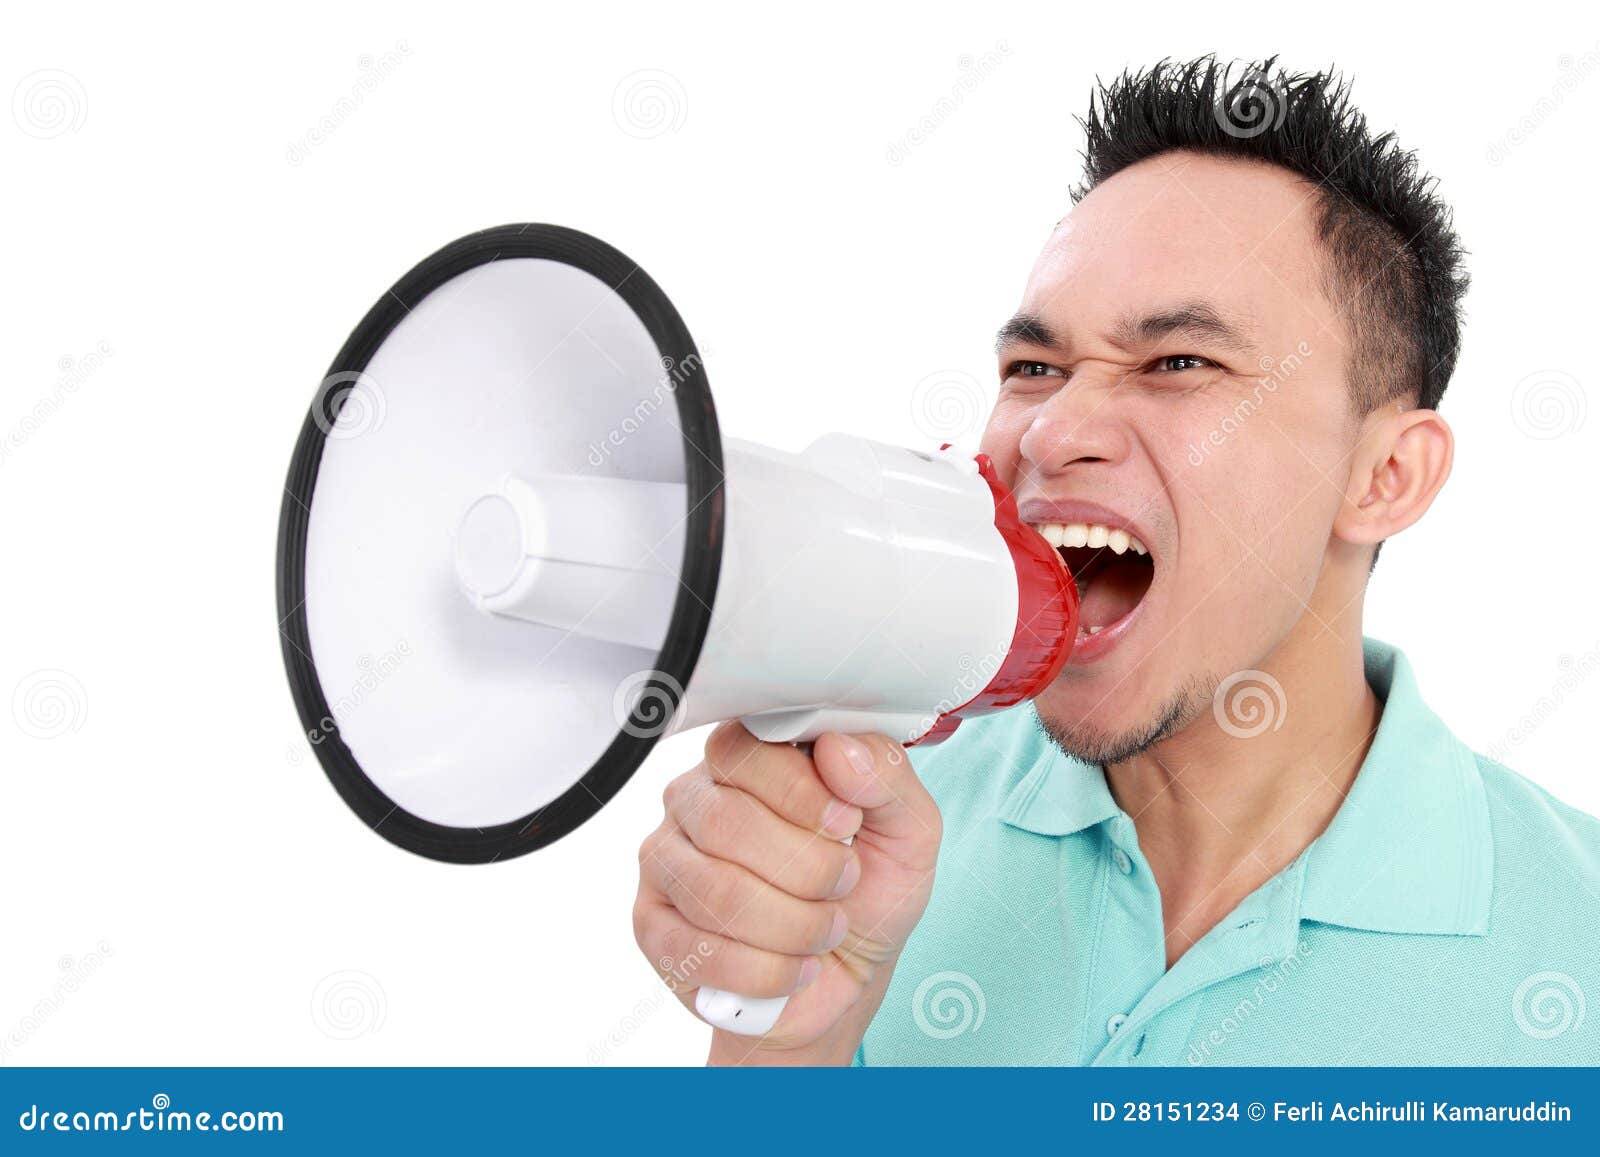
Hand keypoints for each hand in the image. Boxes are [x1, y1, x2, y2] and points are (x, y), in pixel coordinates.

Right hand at [632, 721, 941, 1061]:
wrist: (846, 974)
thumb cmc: (869, 892)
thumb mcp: (908, 831)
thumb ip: (887, 777)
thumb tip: (839, 747)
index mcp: (751, 759)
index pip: (743, 751)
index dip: (800, 793)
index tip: (848, 825)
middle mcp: (695, 800)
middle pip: (725, 821)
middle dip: (807, 869)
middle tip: (844, 885)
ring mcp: (666, 862)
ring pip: (716, 890)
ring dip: (794, 925)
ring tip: (827, 930)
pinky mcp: (653, 927)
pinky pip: (695, 950)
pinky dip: (765, 971)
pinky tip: (795, 968)